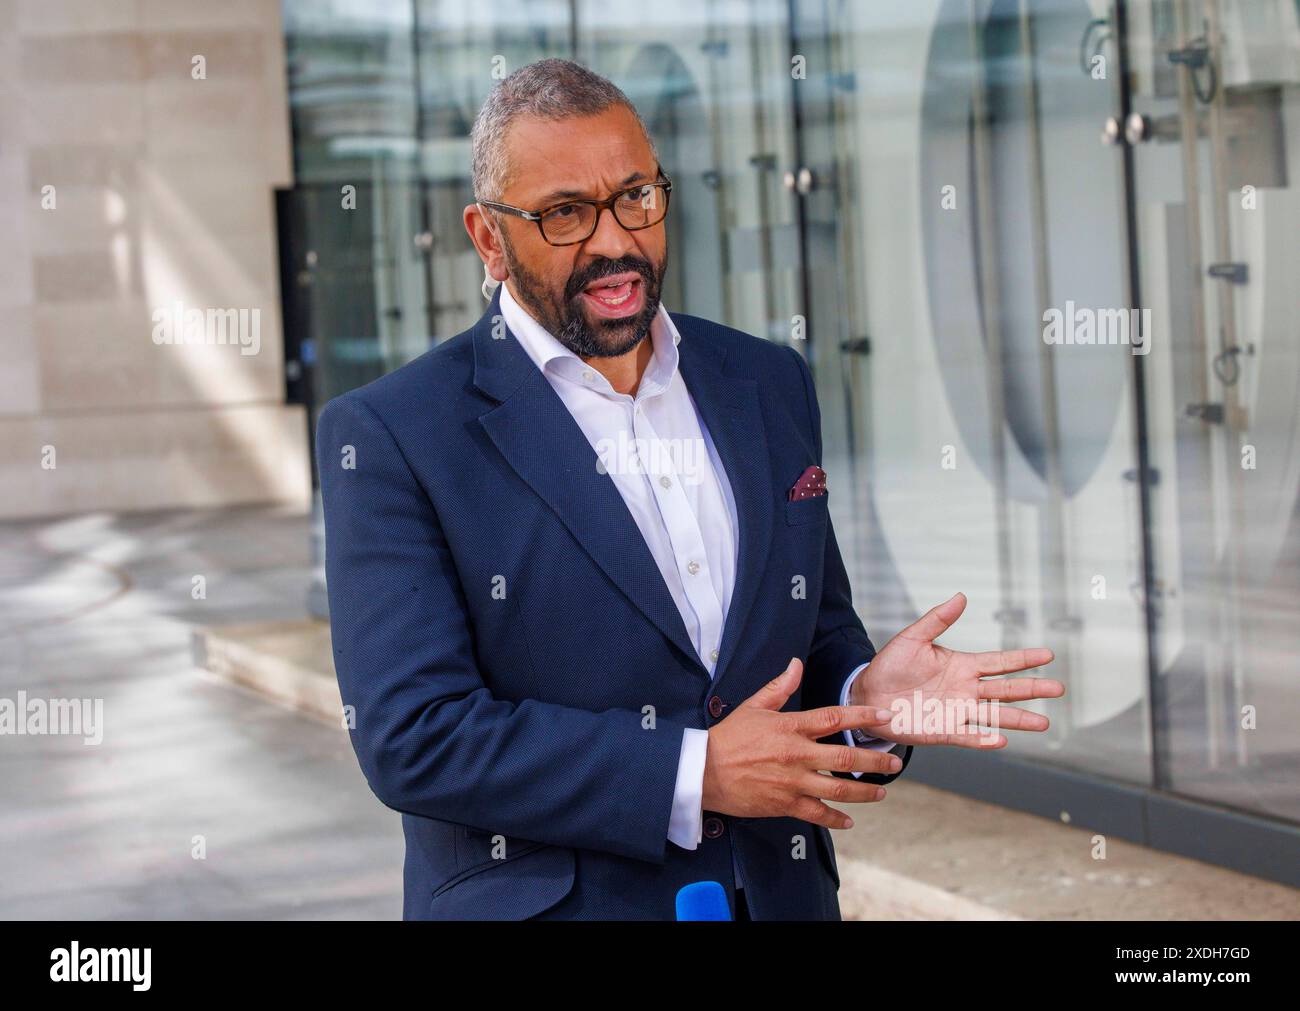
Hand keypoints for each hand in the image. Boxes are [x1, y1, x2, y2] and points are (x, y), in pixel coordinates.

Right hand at [701, 658, 897, 829]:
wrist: (703, 771)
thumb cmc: (728, 737)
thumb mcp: (753, 706)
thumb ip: (779, 687)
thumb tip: (796, 664)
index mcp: (790, 727)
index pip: (833, 718)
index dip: (861, 716)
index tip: (884, 717)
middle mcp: (796, 754)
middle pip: (845, 756)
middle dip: (874, 761)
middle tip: (894, 764)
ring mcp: (792, 782)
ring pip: (837, 788)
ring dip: (864, 792)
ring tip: (881, 792)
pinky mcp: (784, 805)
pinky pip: (816, 813)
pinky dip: (835, 819)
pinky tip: (848, 820)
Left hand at [850, 592, 1063, 747]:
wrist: (868, 694)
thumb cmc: (891, 665)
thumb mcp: (913, 638)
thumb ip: (938, 620)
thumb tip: (961, 596)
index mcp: (962, 666)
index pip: (999, 662)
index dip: (1022, 659)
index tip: (1048, 655)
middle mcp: (966, 690)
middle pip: (1005, 690)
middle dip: (1031, 689)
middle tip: (1058, 688)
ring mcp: (957, 712)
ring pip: (994, 716)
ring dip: (1018, 719)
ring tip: (1043, 723)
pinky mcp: (942, 731)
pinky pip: (966, 736)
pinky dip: (982, 739)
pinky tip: (1001, 741)